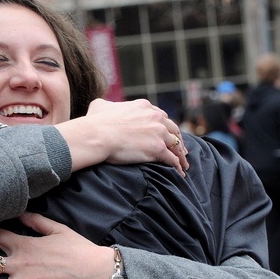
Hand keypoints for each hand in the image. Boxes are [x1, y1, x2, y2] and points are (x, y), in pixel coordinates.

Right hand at [57, 98, 188, 175]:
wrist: (97, 135)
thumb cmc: (95, 122)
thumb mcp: (100, 106)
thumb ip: (107, 105)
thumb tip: (103, 106)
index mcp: (144, 107)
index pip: (160, 116)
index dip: (164, 126)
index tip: (167, 133)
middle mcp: (155, 117)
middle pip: (173, 129)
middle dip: (177, 139)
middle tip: (180, 148)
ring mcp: (158, 132)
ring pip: (176, 144)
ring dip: (181, 154)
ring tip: (184, 164)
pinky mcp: (158, 148)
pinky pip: (172, 159)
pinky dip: (177, 166)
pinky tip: (179, 173)